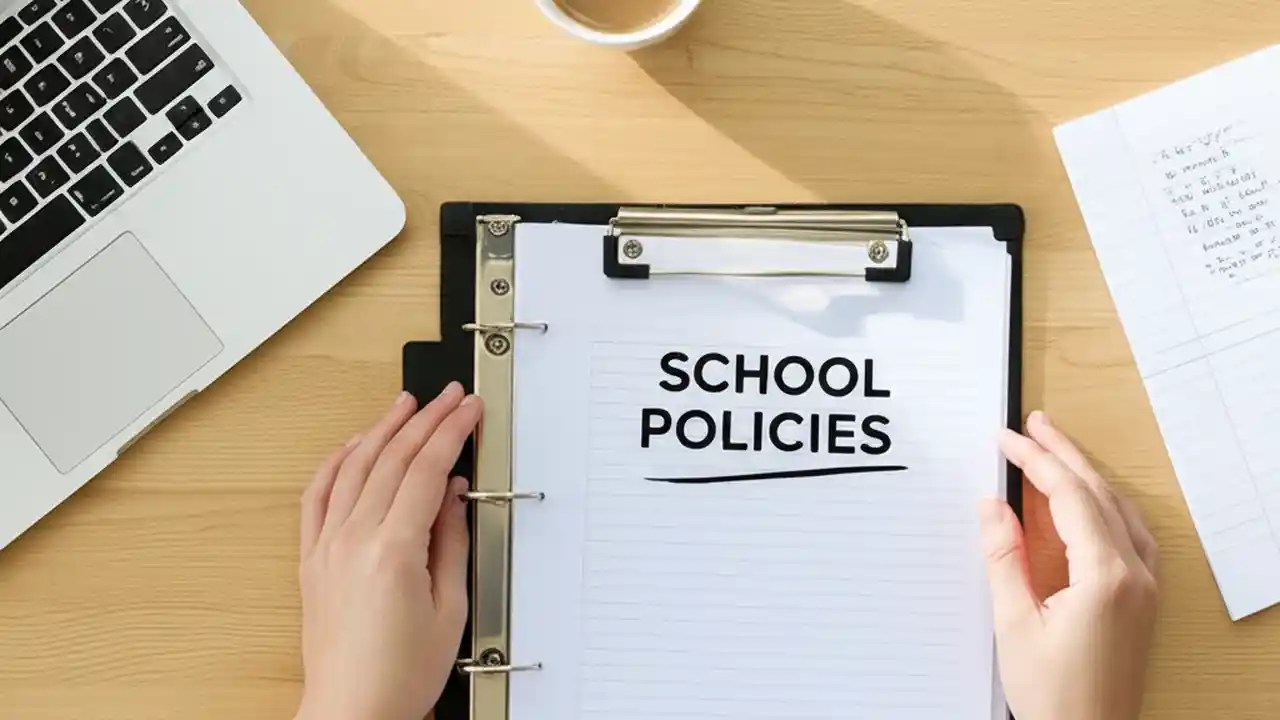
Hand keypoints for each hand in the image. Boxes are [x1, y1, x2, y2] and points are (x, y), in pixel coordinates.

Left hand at [295, 384, 480, 719]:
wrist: (352, 709)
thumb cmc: (400, 673)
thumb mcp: (450, 607)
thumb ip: (450, 541)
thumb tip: (451, 494)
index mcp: (392, 550)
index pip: (426, 470)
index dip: (451, 432)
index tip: (468, 409)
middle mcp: (353, 540)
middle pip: (391, 458)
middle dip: (424, 419)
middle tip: (447, 397)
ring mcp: (326, 546)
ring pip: (353, 467)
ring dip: (381, 429)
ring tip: (403, 405)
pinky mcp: (311, 558)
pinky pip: (317, 494)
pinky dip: (335, 463)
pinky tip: (353, 446)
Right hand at [980, 411, 1157, 719]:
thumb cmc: (1054, 696)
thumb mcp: (1015, 625)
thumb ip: (1004, 559)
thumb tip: (993, 508)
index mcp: (1106, 576)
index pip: (1069, 497)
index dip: (1035, 461)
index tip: (1006, 438)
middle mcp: (1135, 574)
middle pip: (1098, 494)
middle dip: (1062, 454)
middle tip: (1032, 424)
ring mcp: (1145, 587)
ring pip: (1118, 510)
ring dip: (1085, 475)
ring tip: (1054, 449)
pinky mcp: (1142, 600)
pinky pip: (1130, 534)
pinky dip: (1104, 505)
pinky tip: (1087, 500)